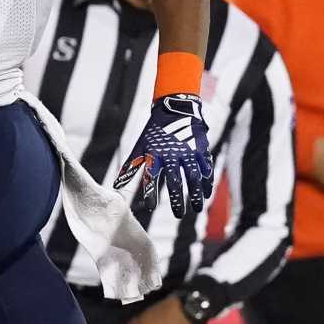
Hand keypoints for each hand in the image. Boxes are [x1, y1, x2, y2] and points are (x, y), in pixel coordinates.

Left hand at [113, 94, 212, 219]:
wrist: (175, 108)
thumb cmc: (154, 132)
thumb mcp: (141, 146)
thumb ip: (131, 167)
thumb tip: (116, 184)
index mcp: (155, 154)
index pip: (151, 177)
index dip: (150, 192)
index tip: (151, 207)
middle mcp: (172, 154)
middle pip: (175, 180)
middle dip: (178, 199)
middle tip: (178, 215)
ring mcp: (188, 151)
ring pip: (194, 176)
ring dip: (195, 194)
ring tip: (197, 209)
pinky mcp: (201, 148)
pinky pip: (205, 167)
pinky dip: (207, 181)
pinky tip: (207, 193)